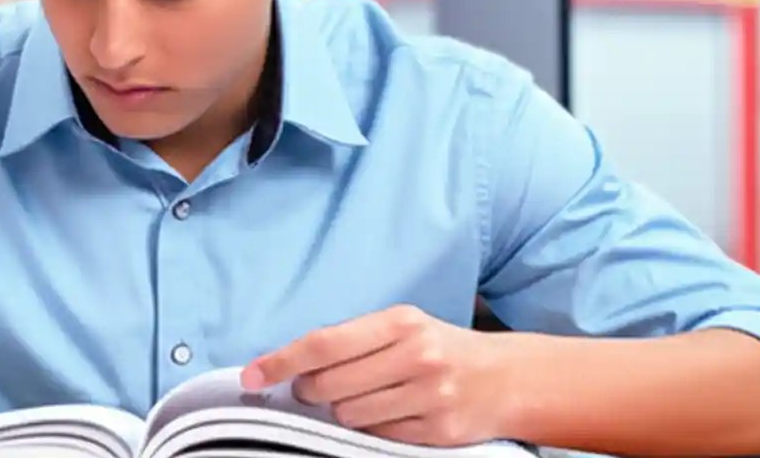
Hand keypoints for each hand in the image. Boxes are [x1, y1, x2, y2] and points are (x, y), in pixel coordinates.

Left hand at [240, 305, 516, 446]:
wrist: (507, 378)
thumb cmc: (440, 347)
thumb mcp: (402, 327)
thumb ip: (352, 340)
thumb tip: (292, 365)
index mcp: (401, 322)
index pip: (324, 343)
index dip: (281, 361)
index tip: (252, 375)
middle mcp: (417, 355)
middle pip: (329, 385)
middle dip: (309, 390)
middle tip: (314, 387)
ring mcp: (430, 395)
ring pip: (348, 415)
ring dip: (342, 411)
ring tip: (364, 397)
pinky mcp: (438, 431)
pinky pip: (376, 437)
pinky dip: (371, 428)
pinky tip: (389, 412)